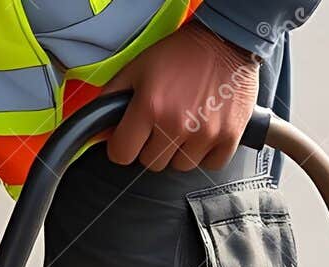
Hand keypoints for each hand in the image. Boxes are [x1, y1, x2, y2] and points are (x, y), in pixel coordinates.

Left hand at [105, 22, 259, 171]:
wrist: (226, 39)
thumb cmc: (181, 53)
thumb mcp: (137, 68)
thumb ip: (112, 100)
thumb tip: (99, 132)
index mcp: (151, 106)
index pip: (121, 154)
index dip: (123, 145)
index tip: (131, 136)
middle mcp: (177, 123)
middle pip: (151, 163)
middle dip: (153, 146)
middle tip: (164, 121)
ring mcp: (205, 133)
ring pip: (179, 166)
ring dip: (180, 150)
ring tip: (187, 121)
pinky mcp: (229, 136)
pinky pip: (210, 165)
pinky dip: (207, 153)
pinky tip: (205, 129)